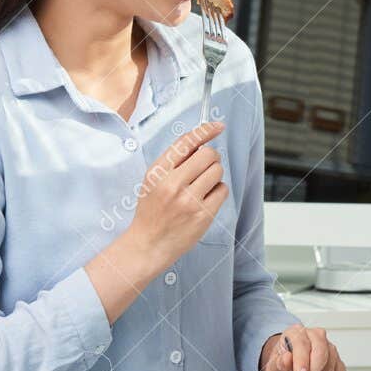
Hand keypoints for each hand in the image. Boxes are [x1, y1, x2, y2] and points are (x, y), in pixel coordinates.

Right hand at [125, 120, 228, 268]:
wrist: (148, 244)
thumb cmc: (152, 211)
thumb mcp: (152, 181)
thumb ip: (173, 162)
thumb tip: (201, 142)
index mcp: (158, 172)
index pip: (186, 142)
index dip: (205, 130)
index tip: (218, 126)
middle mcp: (173, 184)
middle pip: (208, 154)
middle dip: (211, 158)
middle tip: (204, 168)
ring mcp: (189, 200)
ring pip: (218, 171)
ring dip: (214, 175)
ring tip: (201, 187)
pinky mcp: (203, 214)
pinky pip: (222, 190)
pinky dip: (217, 191)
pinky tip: (204, 200)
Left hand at [260, 325, 345, 370]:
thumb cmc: (281, 366)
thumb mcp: (273, 369)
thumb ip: (279, 365)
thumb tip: (287, 359)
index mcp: (297, 333)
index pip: (303, 344)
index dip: (303, 361)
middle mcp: (316, 337)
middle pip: (321, 356)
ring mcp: (330, 350)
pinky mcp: (337, 364)